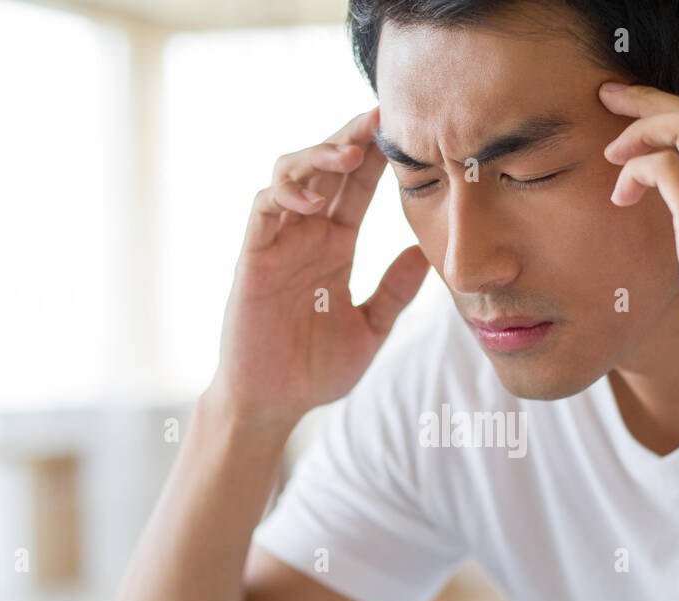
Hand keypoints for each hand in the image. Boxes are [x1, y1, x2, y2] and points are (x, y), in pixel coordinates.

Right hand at [211, 106, 430, 427]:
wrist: (275, 405)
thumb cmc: (315, 370)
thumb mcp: (371, 329)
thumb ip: (394, 291)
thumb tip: (426, 252)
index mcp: (335, 246)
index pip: (357, 187)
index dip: (376, 156)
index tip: (405, 129)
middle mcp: (305, 235)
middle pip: (325, 167)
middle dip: (349, 138)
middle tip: (378, 117)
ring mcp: (277, 243)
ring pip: (290, 174)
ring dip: (317, 157)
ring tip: (348, 155)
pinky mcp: (253, 259)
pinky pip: (263, 211)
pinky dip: (284, 194)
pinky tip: (310, 198)